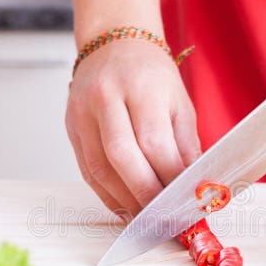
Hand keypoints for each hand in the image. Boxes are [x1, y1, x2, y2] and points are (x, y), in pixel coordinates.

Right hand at [66, 40, 200, 217]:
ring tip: (149, 220)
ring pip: (100, 169)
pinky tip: (126, 208)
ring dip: (126, 201)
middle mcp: (106, 98)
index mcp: (140, 87)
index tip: (186, 202)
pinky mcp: (71, 129)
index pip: (154, 142)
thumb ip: (186, 146)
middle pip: (123, 157)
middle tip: (166, 219)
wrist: (114, 45)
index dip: (170, 178)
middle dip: (146, 195)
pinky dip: (108, 195)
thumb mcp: (180, 104)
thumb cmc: (150, 74)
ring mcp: (82, 114)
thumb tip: (195, 187)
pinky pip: (87, 171)